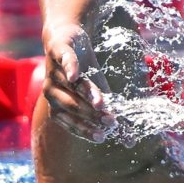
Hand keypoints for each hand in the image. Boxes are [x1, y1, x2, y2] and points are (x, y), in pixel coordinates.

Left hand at [42, 23, 114, 141]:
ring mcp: (54, 71)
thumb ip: (110, 117)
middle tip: (111, 121)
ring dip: (87, 94)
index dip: (86, 129)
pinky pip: (64, 61)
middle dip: (92, 114)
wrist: (68, 39)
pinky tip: (76, 76)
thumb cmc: (84, 74)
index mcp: (58, 106)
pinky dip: (70, 68)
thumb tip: (131, 143)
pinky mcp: (58, 51)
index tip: (102, 136)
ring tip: (102, 104)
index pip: (71, 122)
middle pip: (73, 105)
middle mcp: (52, 91)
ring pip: (73, 86)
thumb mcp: (98, 96)